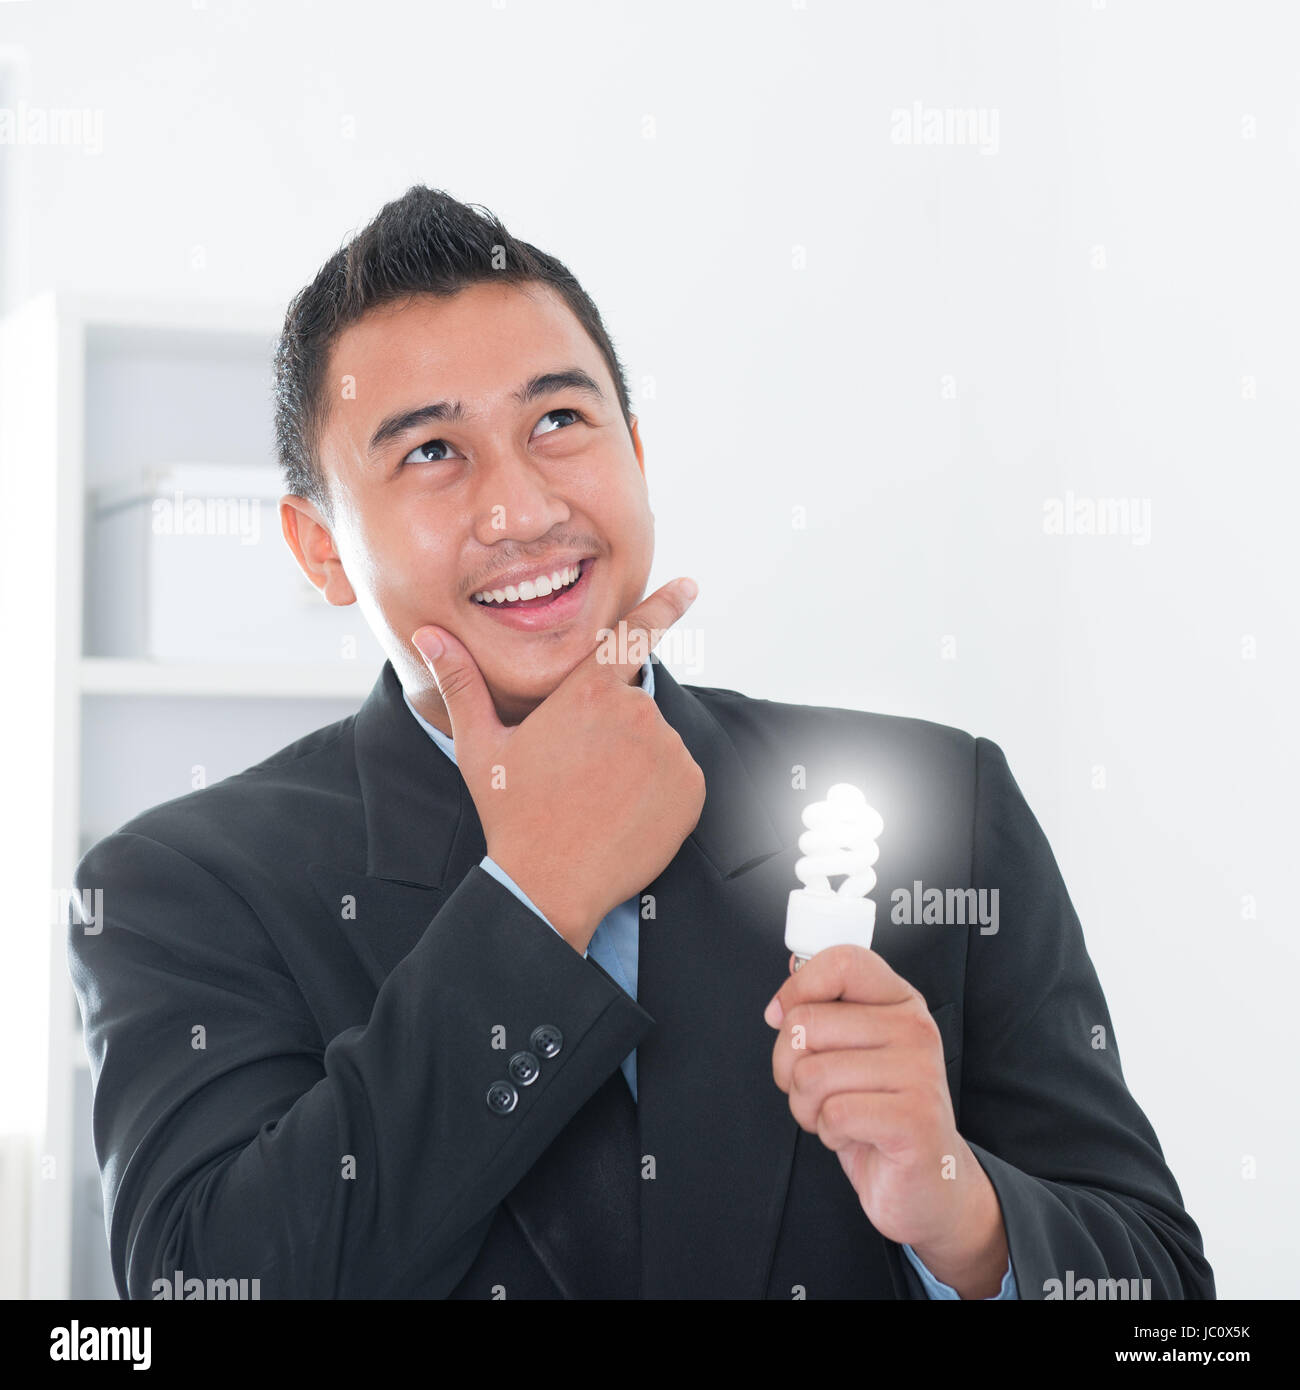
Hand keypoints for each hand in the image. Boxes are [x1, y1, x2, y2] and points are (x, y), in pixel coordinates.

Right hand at [411, 579, 705, 952]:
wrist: (550, 886)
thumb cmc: (512, 814)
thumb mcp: (479, 746)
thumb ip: (462, 683)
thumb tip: (427, 634)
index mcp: (588, 692)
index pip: (633, 634)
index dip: (663, 605)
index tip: (689, 584)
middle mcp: (636, 712)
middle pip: (633, 704)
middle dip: (611, 730)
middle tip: (578, 774)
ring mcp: (669, 751)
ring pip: (656, 743)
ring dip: (634, 762)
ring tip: (596, 799)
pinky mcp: (690, 789)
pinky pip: (679, 777)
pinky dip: (660, 792)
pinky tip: (624, 814)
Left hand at [765, 945, 1008, 1297]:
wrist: (927, 1181)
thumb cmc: (879, 1111)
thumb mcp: (853, 1049)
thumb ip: (826, 1008)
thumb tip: (790, 977)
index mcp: (900, 1000)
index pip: (842, 961)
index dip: (797, 987)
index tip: (783, 1016)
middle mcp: (915, 1028)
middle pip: (806, 1023)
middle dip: (789, 1066)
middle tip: (816, 1090)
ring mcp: (920, 1073)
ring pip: (811, 1073)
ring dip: (806, 1106)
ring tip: (837, 1115)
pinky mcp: (914, 1120)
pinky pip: (833, 1114)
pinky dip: (829, 1133)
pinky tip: (856, 1136)